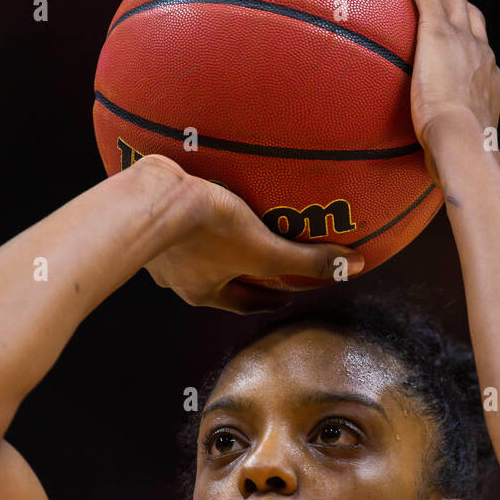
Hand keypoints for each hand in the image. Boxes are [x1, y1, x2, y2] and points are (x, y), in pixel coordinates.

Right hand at [142, 157, 364, 312]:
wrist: (148, 197)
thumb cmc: (205, 229)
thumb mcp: (264, 249)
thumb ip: (308, 261)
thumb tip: (354, 266)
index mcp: (204, 291)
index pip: (243, 302)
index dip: (265, 300)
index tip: (283, 296)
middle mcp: (178, 276)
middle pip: (217, 280)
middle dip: (239, 275)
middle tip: (260, 266)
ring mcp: (157, 249)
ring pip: (191, 251)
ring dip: (210, 245)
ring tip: (226, 229)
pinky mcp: (144, 216)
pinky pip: (172, 219)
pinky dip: (186, 215)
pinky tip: (194, 196)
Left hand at [385, 0, 499, 182]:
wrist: (464, 147)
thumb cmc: (460, 163)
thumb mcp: (457, 155)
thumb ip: (447, 154)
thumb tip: (433, 176)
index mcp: (490, 82)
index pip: (479, 51)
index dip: (468, 36)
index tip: (457, 30)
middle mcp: (482, 55)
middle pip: (468, 12)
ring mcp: (464, 41)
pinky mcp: (440, 33)